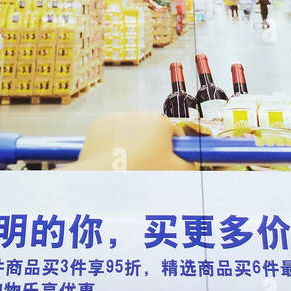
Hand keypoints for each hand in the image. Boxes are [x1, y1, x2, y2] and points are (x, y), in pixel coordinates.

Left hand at [67, 112, 195, 170]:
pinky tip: (115, 159)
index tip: (169, 160)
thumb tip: (191, 162)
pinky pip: (111, 133)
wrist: (105, 176)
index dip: (175, 149)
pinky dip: (113, 143)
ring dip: (132, 143)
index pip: (175, 133)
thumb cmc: (141, 173)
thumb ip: (190, 164)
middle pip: (152, 131)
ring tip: (129, 164)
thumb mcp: (177, 172)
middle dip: (152, 145)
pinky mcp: (98, 125)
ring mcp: (116, 118)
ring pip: (130, 131)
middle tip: (148, 166)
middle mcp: (138, 114)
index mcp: (160, 122)